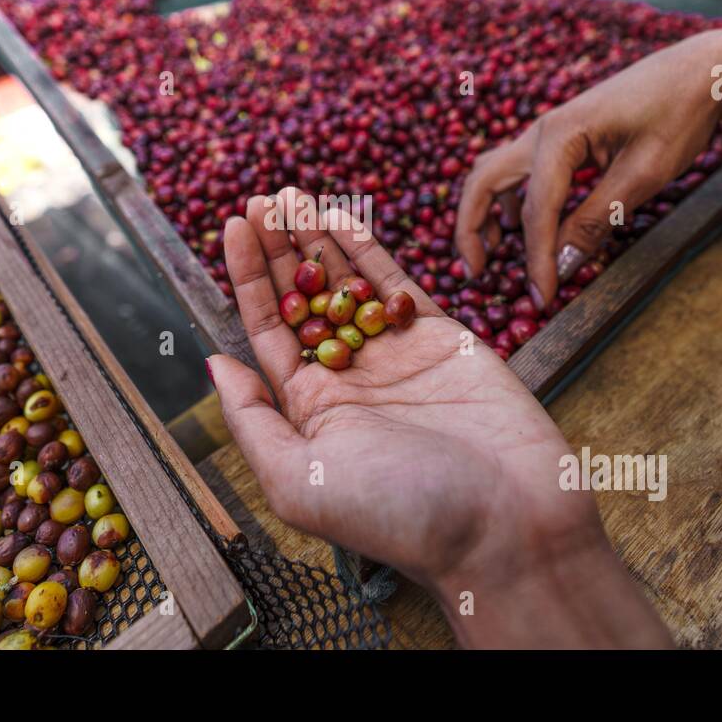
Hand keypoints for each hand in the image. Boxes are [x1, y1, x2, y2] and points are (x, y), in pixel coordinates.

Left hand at [210, 188, 670, 646]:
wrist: (507, 527)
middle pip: (303, 297)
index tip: (231, 227)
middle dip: (279, 248)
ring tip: (289, 195)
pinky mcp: (444, 339)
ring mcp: (397, 355)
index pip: (268, 329)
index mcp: (311, 412)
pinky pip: (399, 283)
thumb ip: (252, 419)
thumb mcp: (298, 479)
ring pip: (347, 282)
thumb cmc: (399, 515)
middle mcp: (349, 379)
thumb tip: (214, 364)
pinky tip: (341, 217)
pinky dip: (369, 249)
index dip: (249, 276)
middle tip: (258, 199)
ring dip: (317, 239)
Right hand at [455, 30, 721, 311]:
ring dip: (482, 213)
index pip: (536, 210)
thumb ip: (596, 220)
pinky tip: (519, 225)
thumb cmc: (677, 116)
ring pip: (492, 172)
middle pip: (483, 181)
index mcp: (559, 136)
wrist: (701, 72)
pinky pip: (518, 170)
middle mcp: (542, 131)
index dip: (536, 260)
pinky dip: (508, 200)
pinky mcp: (561, 137)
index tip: (541, 299)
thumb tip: (562, 265)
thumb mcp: (643, 174)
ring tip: (491, 255)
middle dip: (470, 229)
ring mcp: (548, 131)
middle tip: (475, 273)